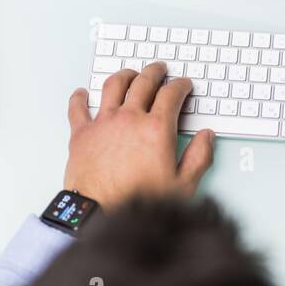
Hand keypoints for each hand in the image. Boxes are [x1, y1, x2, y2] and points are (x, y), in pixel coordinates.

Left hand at [64, 62, 214, 207]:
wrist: (99, 215)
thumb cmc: (138, 203)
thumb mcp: (182, 186)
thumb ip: (198, 158)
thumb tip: (206, 138)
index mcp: (156, 129)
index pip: (172, 95)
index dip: (180, 86)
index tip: (183, 85)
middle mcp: (129, 119)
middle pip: (144, 82)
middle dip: (155, 72)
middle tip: (159, 70)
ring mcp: (103, 123)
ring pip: (114, 86)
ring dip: (124, 75)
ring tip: (130, 74)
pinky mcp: (81, 134)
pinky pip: (78, 107)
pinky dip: (79, 97)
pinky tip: (81, 93)